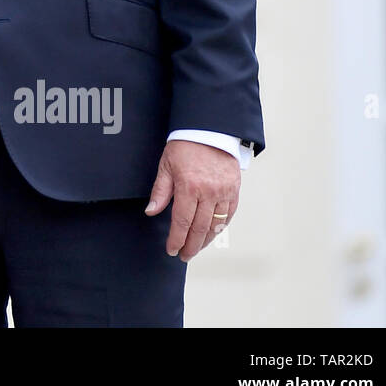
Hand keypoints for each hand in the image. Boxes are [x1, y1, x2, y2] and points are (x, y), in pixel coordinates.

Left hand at [144, 139, 239, 261]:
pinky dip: (220, 227)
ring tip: (196, 248)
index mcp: (189, 186)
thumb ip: (160, 191)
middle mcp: (208, 192)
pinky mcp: (234, 190)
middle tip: (184, 255)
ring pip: (216, 224)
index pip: (182, 221)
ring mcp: (223, 192)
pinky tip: (212, 233)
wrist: (209, 129)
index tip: (171, 249)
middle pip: (200, 228)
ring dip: (206, 240)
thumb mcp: (166, 165)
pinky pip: (228, 214)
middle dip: (191, 245)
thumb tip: (151, 211)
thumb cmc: (185, 145)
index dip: (176, 238)